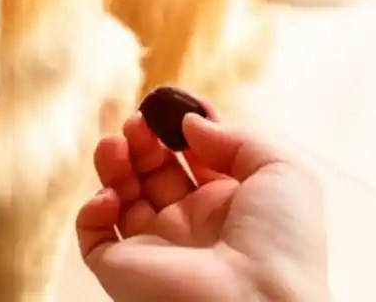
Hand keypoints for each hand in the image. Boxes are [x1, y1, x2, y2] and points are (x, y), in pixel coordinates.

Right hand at [76, 109, 329, 301]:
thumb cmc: (281, 242)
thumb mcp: (283, 171)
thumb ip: (236, 137)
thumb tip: (189, 123)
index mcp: (229, 205)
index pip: (193, 159)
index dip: (179, 129)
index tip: (168, 105)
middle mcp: (189, 226)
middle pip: (153, 172)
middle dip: (143, 141)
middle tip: (138, 122)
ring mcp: (154, 248)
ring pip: (119, 197)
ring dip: (113, 164)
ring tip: (117, 144)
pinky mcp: (122, 270)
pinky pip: (94, 237)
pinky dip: (92, 210)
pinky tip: (111, 196)